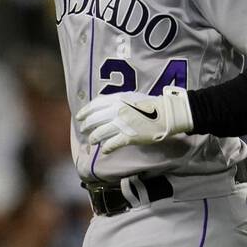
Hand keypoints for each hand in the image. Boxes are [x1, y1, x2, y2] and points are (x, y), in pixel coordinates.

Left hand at [75, 87, 193, 152]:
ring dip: (94, 138)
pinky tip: (105, 150)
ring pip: (100, 133)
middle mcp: (117, 111)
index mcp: (117, 99)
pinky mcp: (129, 137)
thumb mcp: (131, 96)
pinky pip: (112, 144)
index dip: (85, 112)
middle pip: (94, 120)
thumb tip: (102, 104)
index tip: (79, 117)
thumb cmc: (150, 105)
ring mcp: (122, 124)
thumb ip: (116, 100)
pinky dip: (106, 148)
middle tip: (84, 130)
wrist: (167, 114)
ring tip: (92, 141)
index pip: (94, 105)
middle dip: (86, 126)